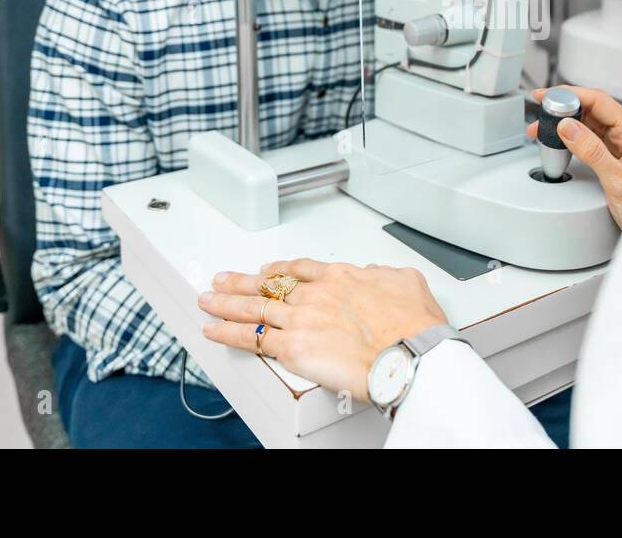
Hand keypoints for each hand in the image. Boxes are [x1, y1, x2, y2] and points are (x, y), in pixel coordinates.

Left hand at [198, 259, 447, 402]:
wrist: (409, 353)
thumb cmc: (414, 325)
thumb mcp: (407, 281)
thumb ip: (386, 274)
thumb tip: (377, 273)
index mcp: (342, 276)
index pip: (300, 269)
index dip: (280, 270)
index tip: (268, 271)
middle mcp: (316, 294)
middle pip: (269, 284)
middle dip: (241, 282)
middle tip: (222, 279)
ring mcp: (301, 320)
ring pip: (253, 307)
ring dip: (226, 303)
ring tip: (208, 300)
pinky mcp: (293, 348)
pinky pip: (252, 339)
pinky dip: (228, 333)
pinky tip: (213, 330)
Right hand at [525, 85, 621, 228]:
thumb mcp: (617, 180)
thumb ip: (591, 151)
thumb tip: (568, 127)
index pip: (601, 102)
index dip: (572, 95)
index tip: (549, 96)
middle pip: (593, 110)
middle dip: (564, 109)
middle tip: (542, 113)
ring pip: (589, 124)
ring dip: (566, 123)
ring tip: (544, 129)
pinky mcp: (615, 158)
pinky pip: (590, 140)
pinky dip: (572, 138)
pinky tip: (560, 140)